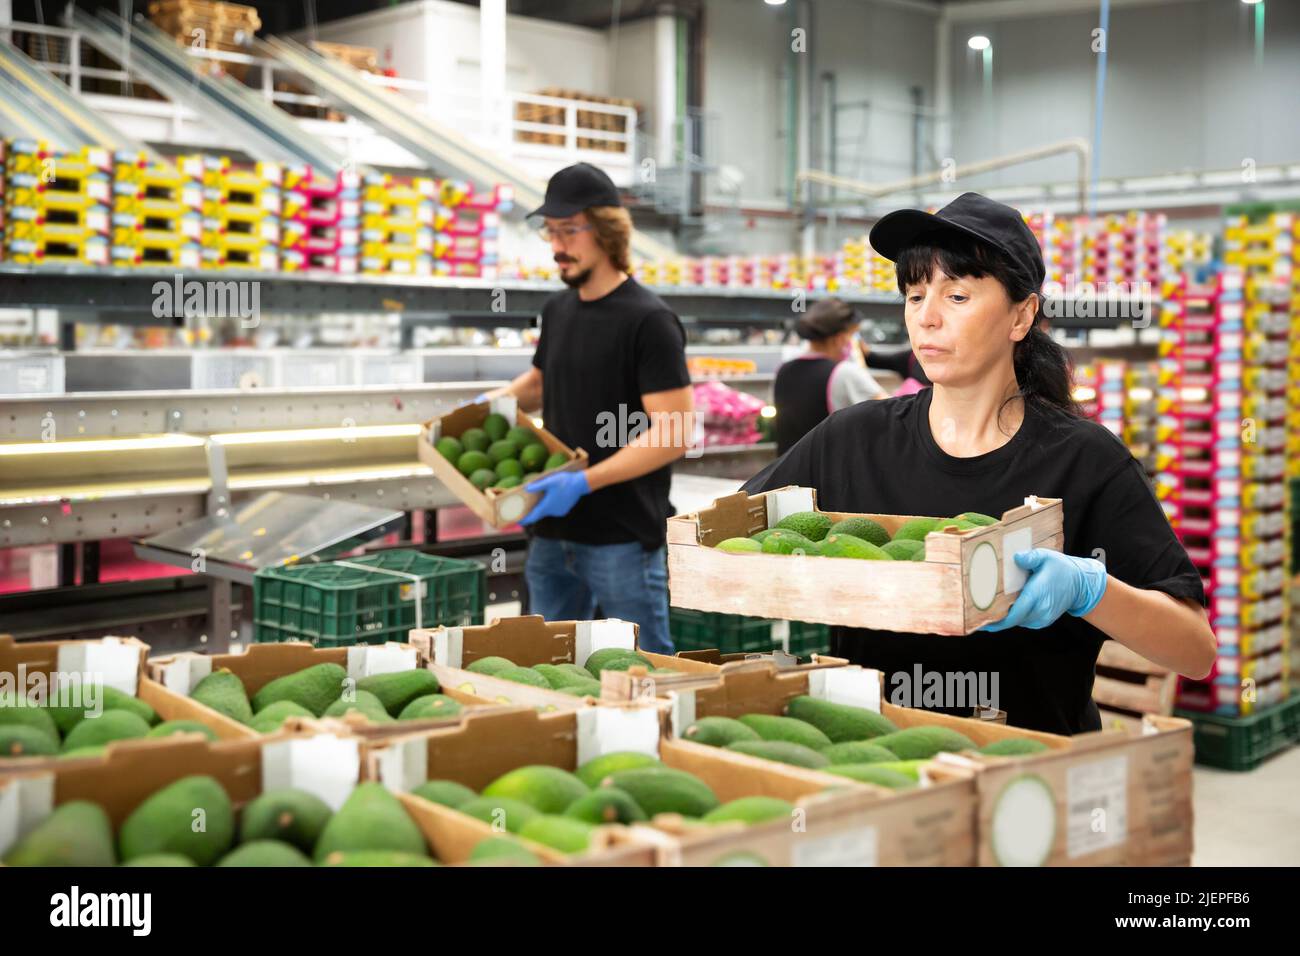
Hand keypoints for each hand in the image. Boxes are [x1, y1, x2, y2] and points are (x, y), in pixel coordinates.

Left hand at [519, 470, 590, 524]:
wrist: (580, 484)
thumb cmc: (564, 481)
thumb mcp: (549, 481)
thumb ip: (538, 485)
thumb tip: (527, 489)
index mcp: (548, 505)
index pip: (534, 516)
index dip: (525, 520)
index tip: (518, 521)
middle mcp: (553, 511)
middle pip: (539, 514)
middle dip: (532, 513)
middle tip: (524, 510)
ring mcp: (559, 512)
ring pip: (547, 512)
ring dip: (542, 508)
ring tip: (535, 503)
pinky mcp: (564, 510)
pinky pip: (554, 510)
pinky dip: (549, 507)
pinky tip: (548, 500)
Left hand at [980, 549, 1106, 631]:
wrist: (1082, 584)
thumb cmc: (1062, 569)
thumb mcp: (1047, 557)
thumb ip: (1031, 557)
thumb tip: (1016, 558)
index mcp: (1038, 595)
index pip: (1015, 614)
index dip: (997, 622)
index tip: (982, 623)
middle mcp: (1041, 610)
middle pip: (1013, 620)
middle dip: (995, 619)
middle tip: (976, 614)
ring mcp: (1043, 618)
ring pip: (1018, 621)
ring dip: (1004, 617)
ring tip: (987, 609)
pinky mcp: (1043, 621)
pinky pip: (1024, 620)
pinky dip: (1014, 616)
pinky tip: (1004, 608)